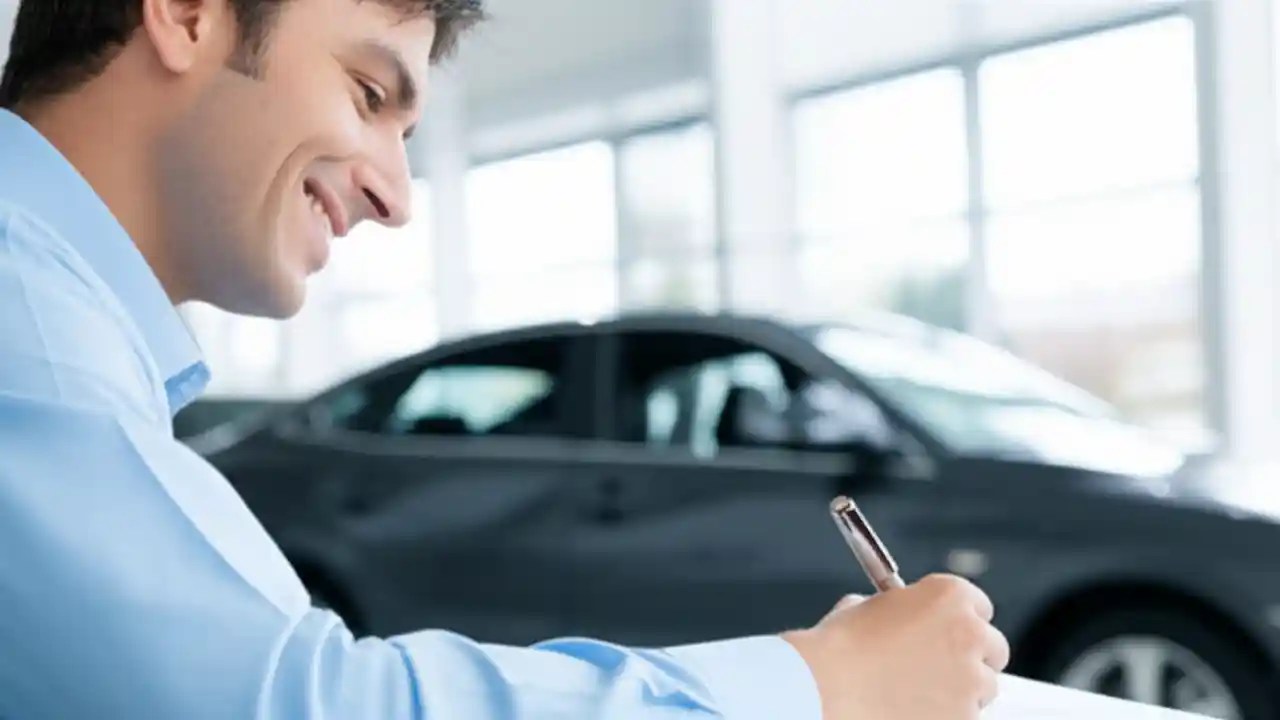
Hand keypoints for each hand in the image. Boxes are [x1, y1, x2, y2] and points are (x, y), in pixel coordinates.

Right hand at [782, 574, 1010, 719]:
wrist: (824, 688)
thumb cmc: (837, 649)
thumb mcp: (865, 608)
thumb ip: (896, 611)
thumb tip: (899, 623)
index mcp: (948, 596)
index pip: (979, 606)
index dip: (959, 621)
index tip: (947, 633)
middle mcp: (968, 633)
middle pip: (993, 649)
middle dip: (970, 658)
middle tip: (939, 669)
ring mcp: (970, 680)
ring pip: (983, 689)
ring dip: (960, 692)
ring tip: (916, 695)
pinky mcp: (965, 718)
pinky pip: (965, 717)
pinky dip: (946, 716)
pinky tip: (910, 710)